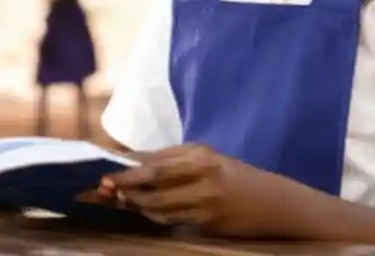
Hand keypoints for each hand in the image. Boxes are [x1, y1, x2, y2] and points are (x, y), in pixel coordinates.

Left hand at [102, 144, 282, 236]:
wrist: (273, 202)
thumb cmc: (232, 177)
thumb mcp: (205, 160)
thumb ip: (171, 161)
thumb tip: (130, 163)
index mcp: (198, 154)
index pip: (154, 159)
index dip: (125, 167)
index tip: (102, 170)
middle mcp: (202, 173)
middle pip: (152, 179)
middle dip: (124, 185)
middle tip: (101, 189)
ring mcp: (205, 199)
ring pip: (158, 204)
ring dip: (135, 204)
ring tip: (118, 201)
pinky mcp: (208, 221)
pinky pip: (171, 220)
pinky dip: (153, 216)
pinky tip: (143, 212)